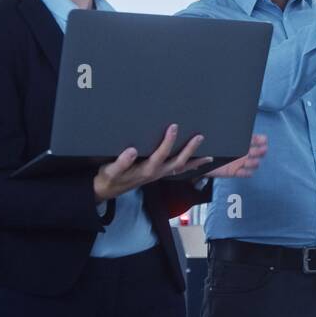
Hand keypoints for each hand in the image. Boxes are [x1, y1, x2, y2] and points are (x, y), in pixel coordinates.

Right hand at [93, 124, 210, 201]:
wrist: (106, 190)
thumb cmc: (109, 178)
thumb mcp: (110, 171)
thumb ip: (121, 162)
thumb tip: (131, 150)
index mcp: (145, 170)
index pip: (160, 155)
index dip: (168, 141)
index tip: (174, 126)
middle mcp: (155, 173)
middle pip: (178, 163)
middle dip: (189, 150)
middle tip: (200, 137)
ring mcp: (158, 175)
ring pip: (180, 169)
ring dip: (194, 161)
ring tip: (209, 156)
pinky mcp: (158, 174)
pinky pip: (177, 171)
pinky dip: (188, 167)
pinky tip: (195, 162)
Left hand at [206, 134, 267, 178]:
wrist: (201, 159)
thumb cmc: (209, 146)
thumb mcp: (216, 136)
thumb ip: (223, 132)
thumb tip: (226, 123)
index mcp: (241, 142)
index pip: (255, 139)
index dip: (260, 139)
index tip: (263, 139)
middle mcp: (243, 152)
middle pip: (258, 152)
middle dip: (261, 151)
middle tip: (262, 150)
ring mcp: (240, 162)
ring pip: (254, 163)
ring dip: (254, 162)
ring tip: (249, 161)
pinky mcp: (235, 172)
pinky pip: (245, 173)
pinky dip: (246, 172)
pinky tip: (244, 170)